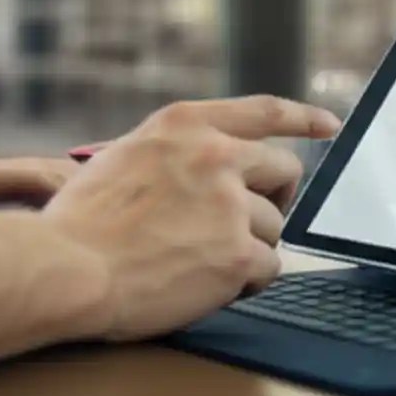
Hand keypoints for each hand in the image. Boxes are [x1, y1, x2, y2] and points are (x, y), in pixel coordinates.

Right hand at [41, 95, 341, 340]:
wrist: (67, 268)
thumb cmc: (80, 223)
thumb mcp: (125, 157)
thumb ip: (174, 153)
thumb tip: (210, 166)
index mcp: (184, 124)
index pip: (263, 110)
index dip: (303, 118)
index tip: (329, 125)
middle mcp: (214, 155)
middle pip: (284, 171)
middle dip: (276, 198)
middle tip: (251, 223)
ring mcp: (230, 203)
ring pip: (273, 227)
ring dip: (247, 248)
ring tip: (199, 262)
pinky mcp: (237, 253)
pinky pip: (268, 268)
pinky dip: (245, 282)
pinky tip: (207, 285)